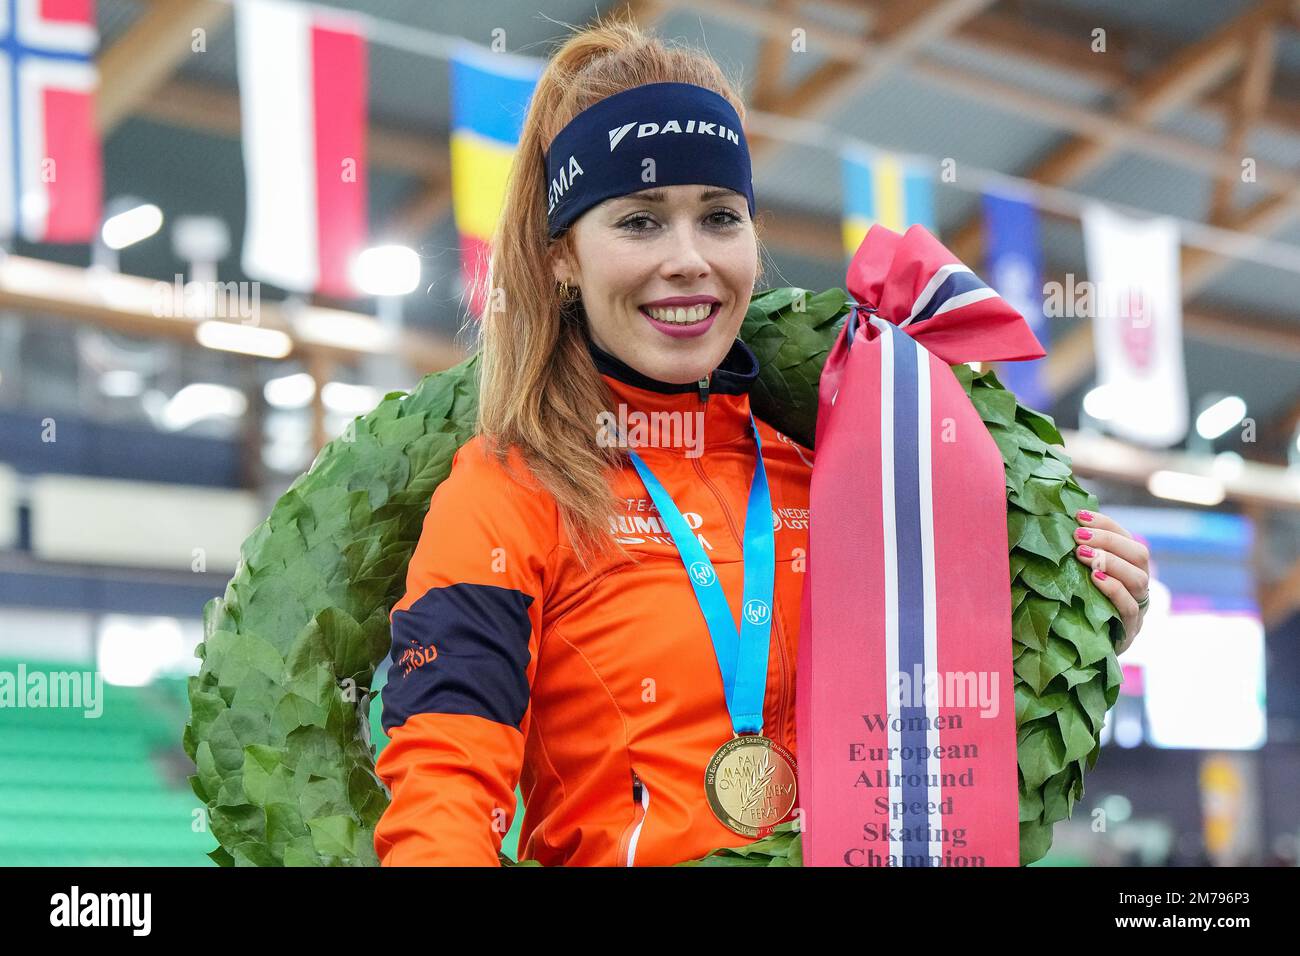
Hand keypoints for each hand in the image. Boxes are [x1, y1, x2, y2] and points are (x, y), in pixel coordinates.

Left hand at [1071, 509, 1149, 655]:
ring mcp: (1138, 610)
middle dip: (1108, 540)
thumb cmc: (1076, 609)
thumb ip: (1076, 557)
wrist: (1082, 654)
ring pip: (1138, 579)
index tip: (1079, 516)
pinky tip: (1095, 579)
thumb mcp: (1077, 580)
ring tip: (1083, 554)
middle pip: (1139, 554)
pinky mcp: (1128, 631)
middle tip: (1078, 537)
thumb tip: (1054, 525)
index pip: (1128, 539)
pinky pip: (1129, 608)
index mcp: (1130, 569)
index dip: (1107, 525)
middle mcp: (1139, 587)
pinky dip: (1113, 590)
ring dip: (1110, 562)